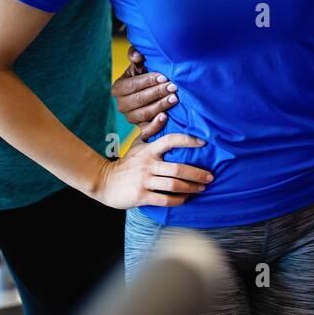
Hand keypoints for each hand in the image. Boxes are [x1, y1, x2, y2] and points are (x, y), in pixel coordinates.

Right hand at [93, 133, 212, 208]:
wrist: (103, 182)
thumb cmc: (126, 163)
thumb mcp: (136, 144)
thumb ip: (151, 129)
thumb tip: (164, 114)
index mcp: (148, 150)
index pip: (170, 140)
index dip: (188, 140)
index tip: (203, 143)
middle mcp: (147, 165)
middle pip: (178, 168)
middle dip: (197, 174)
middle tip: (210, 177)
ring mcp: (144, 181)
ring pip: (173, 185)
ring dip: (191, 188)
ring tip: (201, 188)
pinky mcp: (141, 196)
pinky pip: (164, 199)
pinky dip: (178, 200)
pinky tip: (185, 198)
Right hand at [111, 45, 174, 138]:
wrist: (155, 90)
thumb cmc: (146, 73)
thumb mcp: (140, 63)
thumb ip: (136, 55)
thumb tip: (137, 55)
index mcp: (118, 88)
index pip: (132, 85)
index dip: (148, 81)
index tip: (163, 77)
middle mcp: (121, 105)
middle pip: (138, 100)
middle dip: (157, 93)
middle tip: (173, 87)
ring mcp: (131, 118)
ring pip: (143, 114)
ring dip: (160, 106)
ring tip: (174, 99)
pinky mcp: (141, 127)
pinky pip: (146, 131)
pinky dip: (155, 126)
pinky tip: (166, 117)